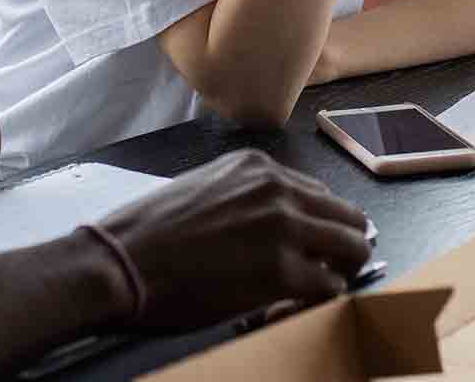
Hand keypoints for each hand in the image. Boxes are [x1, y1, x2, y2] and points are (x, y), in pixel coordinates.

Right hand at [94, 149, 370, 330]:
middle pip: (348, 215)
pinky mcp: (282, 271)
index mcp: (258, 168)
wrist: (121, 261)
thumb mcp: (204, 188)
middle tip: (330, 271)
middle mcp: (278, 189)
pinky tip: (295, 307)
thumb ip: (245, 198)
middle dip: (345, 245)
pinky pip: (331, 287)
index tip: (313, 246)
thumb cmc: (148, 233)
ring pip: (353, 246)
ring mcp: (284, 228)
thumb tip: (271, 225)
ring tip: (319, 290)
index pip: (319, 193)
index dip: (320, 225)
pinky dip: (321, 301)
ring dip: (343, 271)